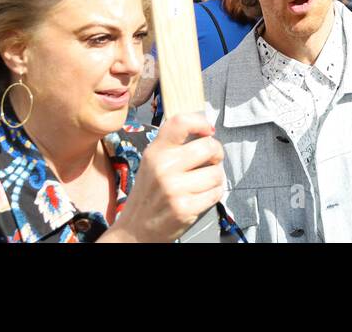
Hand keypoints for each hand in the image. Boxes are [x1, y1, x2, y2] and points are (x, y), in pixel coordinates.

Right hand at [102, 112, 225, 242]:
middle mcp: (163, 167)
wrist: (135, 230)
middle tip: (211, 161)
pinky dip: (213, 194)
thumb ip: (174, 145)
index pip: (181, 122)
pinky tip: (201, 196)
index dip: (201, 122)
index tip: (208, 130)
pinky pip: (216, 192)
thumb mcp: (153, 162)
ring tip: (202, 183)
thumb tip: (207, 130)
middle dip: (216, 154)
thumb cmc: (150, 193)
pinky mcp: (185, 208)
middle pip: (209, 146)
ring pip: (217, 172)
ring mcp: (174, 188)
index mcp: (155, 151)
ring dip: (215, 178)